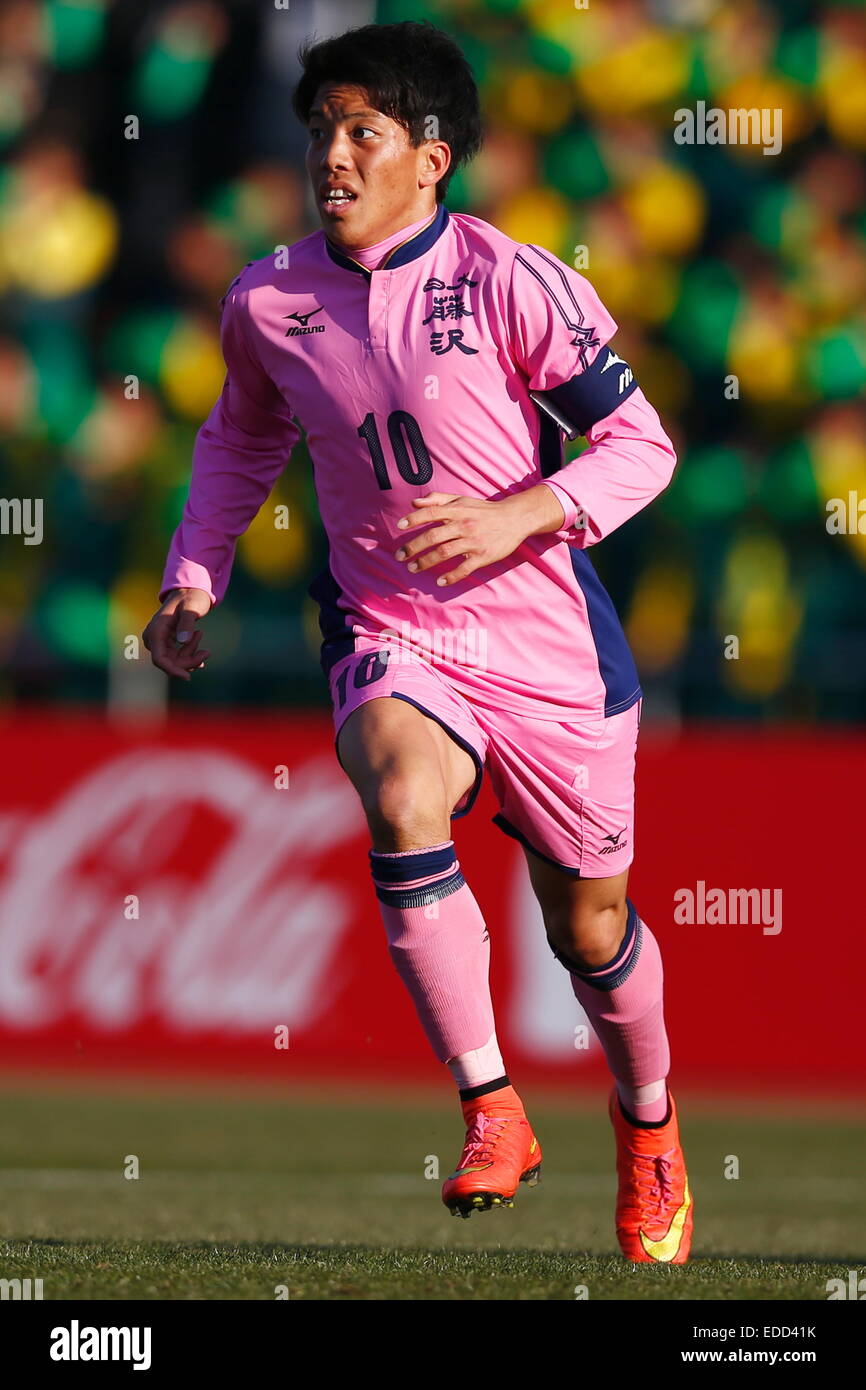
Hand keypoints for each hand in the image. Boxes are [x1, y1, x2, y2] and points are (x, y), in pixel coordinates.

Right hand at [142, 587, 212, 680]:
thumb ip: (187, 622)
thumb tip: (182, 641)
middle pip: (169, 662)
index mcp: (156, 630)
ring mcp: (159, 641)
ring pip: (174, 661)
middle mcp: (153, 637)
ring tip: (201, 635)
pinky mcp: (165, 643)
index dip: (172, 670)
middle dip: (189, 661)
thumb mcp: (191, 607)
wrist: (188, 591)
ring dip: (191, 656)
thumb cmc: (190, 597)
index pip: (159, 658)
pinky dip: (189, 656)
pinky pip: (176, 657)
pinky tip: (202, 652)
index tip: (188, 677)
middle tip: (207, 652)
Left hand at [393, 485, 566, 586]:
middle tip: (400, 556)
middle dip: (413, 547)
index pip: (431, 513)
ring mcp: (473, 542)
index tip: (399, 527)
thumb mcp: (462, 500)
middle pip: (433, 536)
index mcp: (457, 510)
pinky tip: (439, 581)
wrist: (514, 519)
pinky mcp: (483, 556)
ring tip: (413, 568)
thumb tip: (414, 503)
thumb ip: (437, 500)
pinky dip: (451, 576)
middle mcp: (463, 525)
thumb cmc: (483, 510)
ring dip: (426, 562)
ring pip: (444, 553)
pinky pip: (464, 569)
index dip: (413, 519)